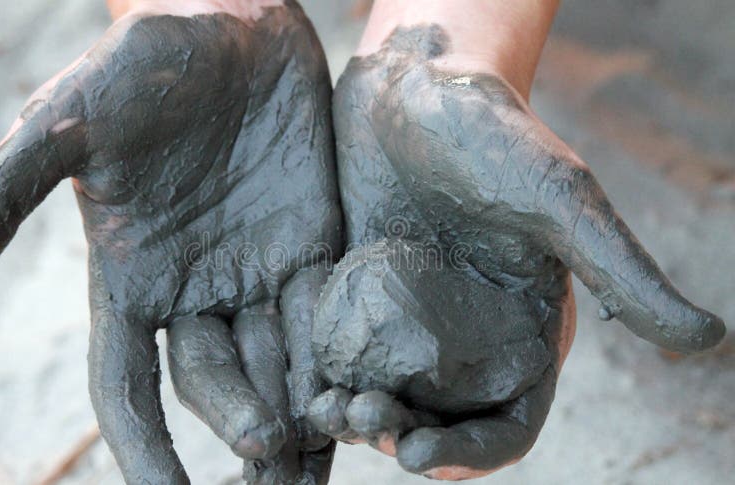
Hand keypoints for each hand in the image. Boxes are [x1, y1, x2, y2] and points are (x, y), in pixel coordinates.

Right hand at [0, 1, 339, 482]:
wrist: (227, 20)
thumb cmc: (138, 64)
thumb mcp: (66, 125)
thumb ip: (7, 197)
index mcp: (133, 280)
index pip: (131, 387)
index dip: (145, 447)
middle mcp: (197, 289)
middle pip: (219, 389)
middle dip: (243, 437)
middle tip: (271, 477)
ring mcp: (259, 269)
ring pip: (278, 366)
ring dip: (299, 423)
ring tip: (314, 477)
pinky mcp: (313, 242)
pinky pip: (328, 314)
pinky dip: (340, 361)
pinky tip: (360, 405)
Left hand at [307, 23, 724, 479]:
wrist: (418, 87)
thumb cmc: (497, 137)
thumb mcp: (563, 203)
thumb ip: (623, 272)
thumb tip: (707, 340)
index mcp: (522, 331)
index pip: (505, 422)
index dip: (470, 453)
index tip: (422, 456)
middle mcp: (464, 336)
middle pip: (438, 419)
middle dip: (405, 437)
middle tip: (368, 424)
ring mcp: (405, 318)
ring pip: (385, 394)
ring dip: (360, 418)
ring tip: (332, 411)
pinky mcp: (357, 294)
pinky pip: (340, 353)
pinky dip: (325, 379)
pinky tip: (304, 385)